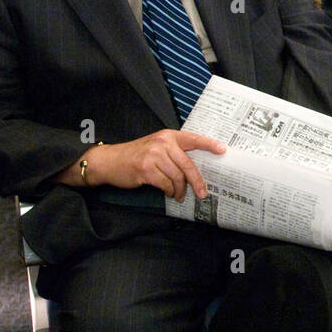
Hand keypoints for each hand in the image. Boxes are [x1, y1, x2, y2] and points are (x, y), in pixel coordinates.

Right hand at [67, 130, 225, 200]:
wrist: (109, 161)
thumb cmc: (135, 156)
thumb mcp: (155, 146)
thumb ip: (173, 152)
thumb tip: (193, 168)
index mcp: (168, 136)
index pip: (193, 139)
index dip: (209, 144)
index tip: (223, 150)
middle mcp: (162, 143)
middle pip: (188, 164)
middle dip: (197, 181)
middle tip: (202, 193)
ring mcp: (153, 155)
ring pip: (177, 177)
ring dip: (180, 189)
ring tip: (179, 195)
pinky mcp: (146, 169)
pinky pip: (165, 184)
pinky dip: (168, 191)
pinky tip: (168, 193)